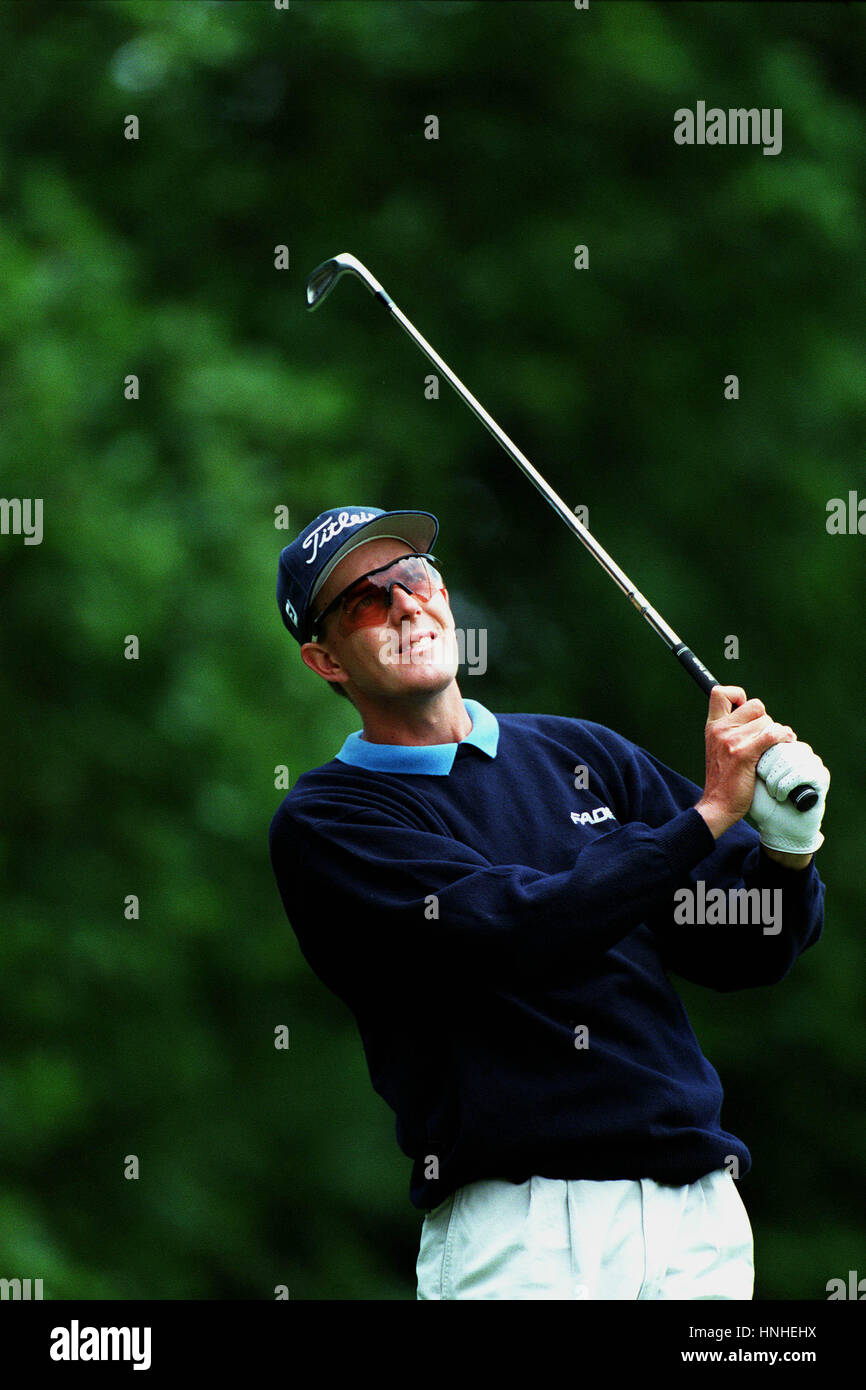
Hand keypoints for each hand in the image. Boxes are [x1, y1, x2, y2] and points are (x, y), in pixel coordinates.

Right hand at [694, 686, 795, 838]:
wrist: (718, 804)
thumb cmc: (723, 779)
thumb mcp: (717, 748)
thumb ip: (730, 731)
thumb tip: (756, 719)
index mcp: (712, 726)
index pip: (720, 693)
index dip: (738, 695)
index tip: (745, 709)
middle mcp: (720, 730)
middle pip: (755, 706)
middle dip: (765, 720)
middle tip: (765, 738)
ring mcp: (732, 741)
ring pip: (768, 722)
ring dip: (777, 733)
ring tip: (775, 746)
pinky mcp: (744, 754)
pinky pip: (772, 735)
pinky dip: (784, 737)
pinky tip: (786, 743)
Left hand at [750, 741, 829, 854]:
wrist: (779, 827)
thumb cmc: (763, 801)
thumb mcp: (751, 775)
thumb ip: (752, 754)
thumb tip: (749, 737)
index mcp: (783, 746)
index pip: (770, 736)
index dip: (759, 755)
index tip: (755, 774)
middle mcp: (800, 750)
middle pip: (780, 746)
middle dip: (766, 768)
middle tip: (764, 785)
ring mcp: (813, 761)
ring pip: (790, 759)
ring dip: (775, 779)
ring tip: (772, 792)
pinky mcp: (822, 776)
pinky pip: (802, 772)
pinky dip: (786, 785)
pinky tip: (780, 796)